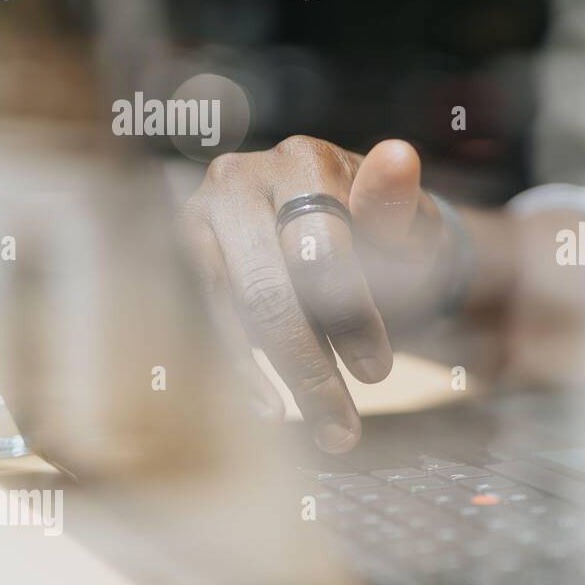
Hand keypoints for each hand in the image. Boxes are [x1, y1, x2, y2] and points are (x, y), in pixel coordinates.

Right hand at [178, 135, 444, 452]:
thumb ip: (396, 202)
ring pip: (230, 310)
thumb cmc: (383, 230)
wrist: (352, 231)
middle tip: (344, 427)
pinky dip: (239, 367)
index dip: (350, 316)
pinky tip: (268, 406)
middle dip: (308, 364)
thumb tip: (400, 156)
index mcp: (301, 161)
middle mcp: (237, 182)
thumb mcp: (404, 221)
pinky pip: (202, 322)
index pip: (319, 250)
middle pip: (266, 288)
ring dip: (275, 375)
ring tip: (322, 428)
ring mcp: (199, 221)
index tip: (378, 372)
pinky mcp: (180, 261)